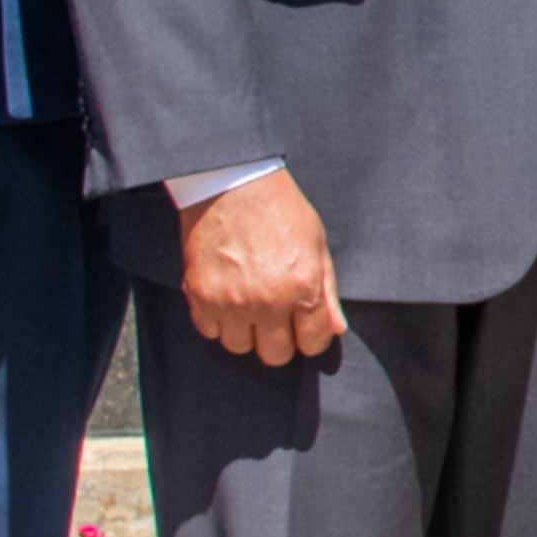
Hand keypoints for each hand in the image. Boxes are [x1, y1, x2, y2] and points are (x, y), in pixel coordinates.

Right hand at [181, 167, 350, 365]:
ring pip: (239, 347)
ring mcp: (230, 301)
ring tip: (247, 302)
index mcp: (302, 288)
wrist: (232, 181)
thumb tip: (336, 329)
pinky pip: (208, 330)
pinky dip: (216, 320)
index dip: (309, 336)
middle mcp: (267, 302)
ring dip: (245, 331)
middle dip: (278, 339)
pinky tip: (224, 296)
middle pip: (275, 355)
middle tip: (274, 316)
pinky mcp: (200, 295)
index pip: (312, 344)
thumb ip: (327, 291)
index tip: (302, 324)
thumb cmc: (280, 208)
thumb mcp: (316, 244)